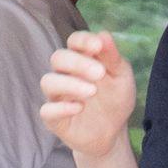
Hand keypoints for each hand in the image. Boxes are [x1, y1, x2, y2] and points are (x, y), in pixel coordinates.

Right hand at [40, 31, 137, 160]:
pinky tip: (78, 108)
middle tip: (99, 74)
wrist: (113, 133)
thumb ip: (113, 57)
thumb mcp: (121, 77)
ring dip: (69, 84)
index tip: (97, 46)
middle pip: (58, 58)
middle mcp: (65, 74)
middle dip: (77, 62)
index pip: (74, 41)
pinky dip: (60, 108)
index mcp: (81, 59)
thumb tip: (104, 35)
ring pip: (48, 82)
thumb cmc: (115, 100)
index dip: (83, 41)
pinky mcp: (55, 119)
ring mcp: (58, 96)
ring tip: (92, 92)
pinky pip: (47, 110)